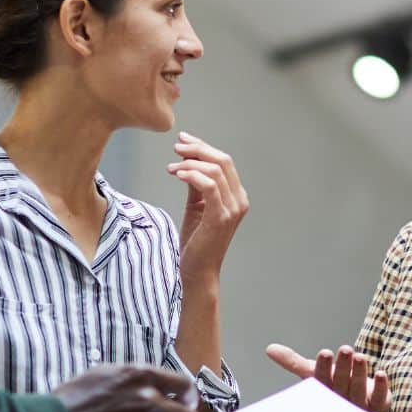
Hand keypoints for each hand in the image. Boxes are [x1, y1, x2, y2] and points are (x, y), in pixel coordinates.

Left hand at [170, 132, 249, 283]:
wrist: (198, 271)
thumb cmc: (197, 241)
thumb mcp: (196, 206)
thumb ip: (197, 184)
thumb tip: (188, 162)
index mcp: (236, 196)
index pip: (223, 161)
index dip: (203, 147)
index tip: (183, 140)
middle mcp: (239, 200)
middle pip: (222, 161)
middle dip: (197, 149)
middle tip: (176, 146)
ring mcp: (232, 209)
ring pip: (215, 170)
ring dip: (191, 162)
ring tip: (172, 167)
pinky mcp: (220, 217)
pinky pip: (209, 186)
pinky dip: (192, 175)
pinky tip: (178, 174)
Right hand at [266, 343, 390, 411]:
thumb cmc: (331, 388)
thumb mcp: (313, 374)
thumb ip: (294, 362)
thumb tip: (269, 348)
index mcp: (323, 393)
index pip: (322, 381)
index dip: (323, 368)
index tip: (325, 353)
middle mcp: (341, 400)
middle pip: (342, 383)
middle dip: (343, 367)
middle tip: (345, 350)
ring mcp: (360, 405)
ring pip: (360, 389)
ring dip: (360, 373)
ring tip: (360, 357)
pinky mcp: (379, 405)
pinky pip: (381, 398)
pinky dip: (382, 387)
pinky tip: (382, 374)